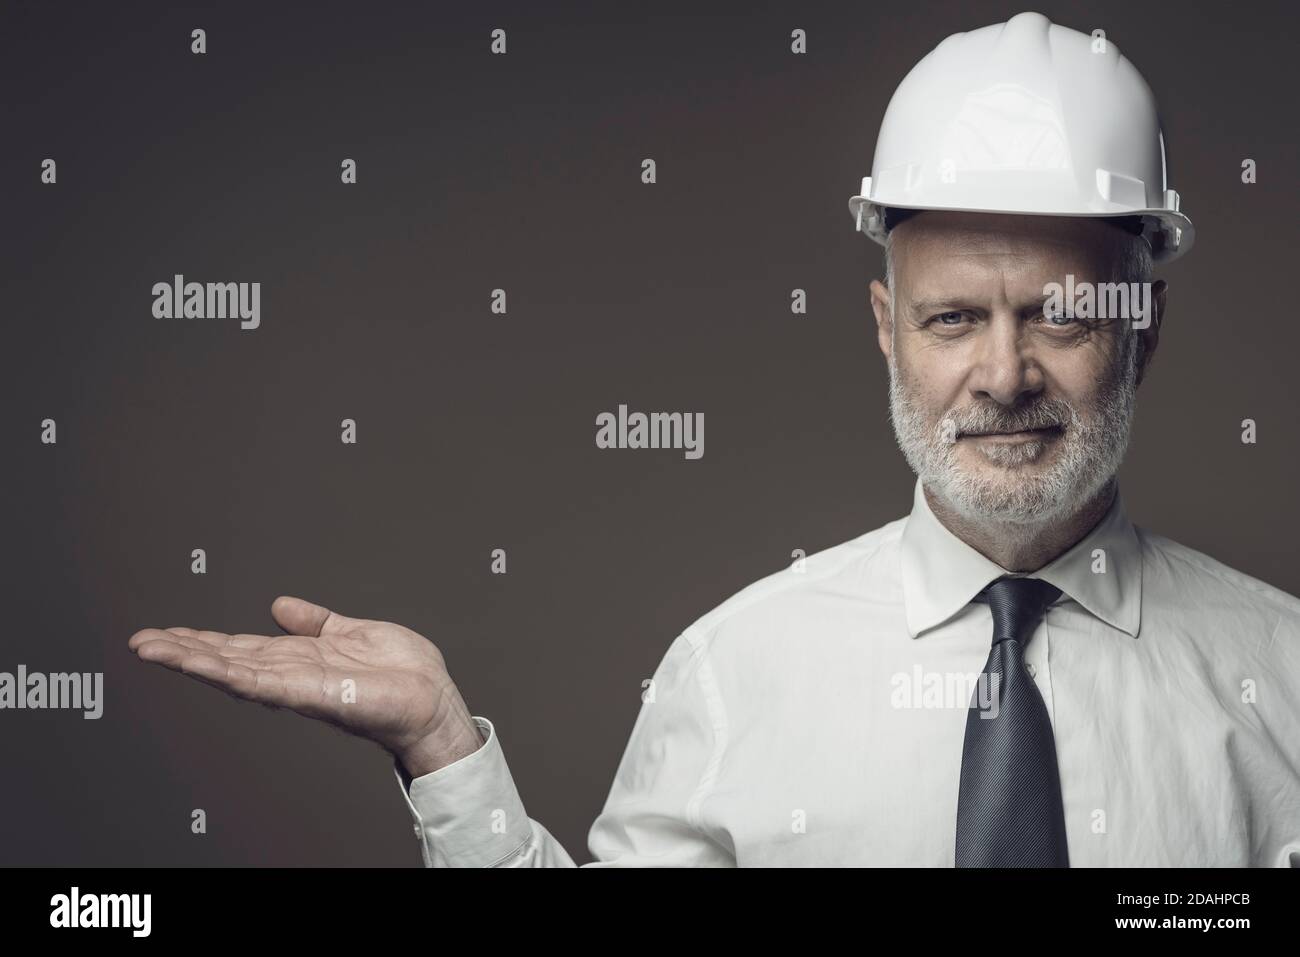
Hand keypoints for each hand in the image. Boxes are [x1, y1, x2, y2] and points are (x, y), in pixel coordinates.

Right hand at [128, 596, 483, 776]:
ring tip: (155, 650)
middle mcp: (292, 674)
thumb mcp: (351, 631)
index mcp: (300, 657)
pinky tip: (205, 666)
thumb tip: (279, 605)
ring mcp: (299, 686)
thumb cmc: (402, 673)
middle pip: (227, 660)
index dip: (202, 640)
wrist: (432, 699)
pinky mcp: (313, 694)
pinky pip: (267, 684)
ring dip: (194, 661)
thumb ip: (315, 621)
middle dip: (183, 651)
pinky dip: (234, 675)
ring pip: (235, 673)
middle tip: (141, 641)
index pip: (240, 648)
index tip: (166, 632)